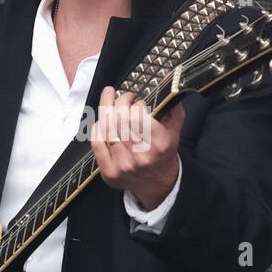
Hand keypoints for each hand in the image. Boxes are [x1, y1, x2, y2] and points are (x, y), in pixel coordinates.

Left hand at [91, 85, 184, 209]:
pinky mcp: (109, 173)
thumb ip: (173, 109)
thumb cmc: (163, 152)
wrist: (157, 183)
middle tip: (122, 96)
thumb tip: (168, 88)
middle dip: (119, 101)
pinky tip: (102, 121)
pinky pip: (96, 143)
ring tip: (110, 101)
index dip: (134, 103)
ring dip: (106, 110)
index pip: (138, 116)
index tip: (137, 100)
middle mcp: (141, 157)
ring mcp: (123, 166)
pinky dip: (96, 128)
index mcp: (160, 145)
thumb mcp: (174, 131)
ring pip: (106, 129)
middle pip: (120, 120)